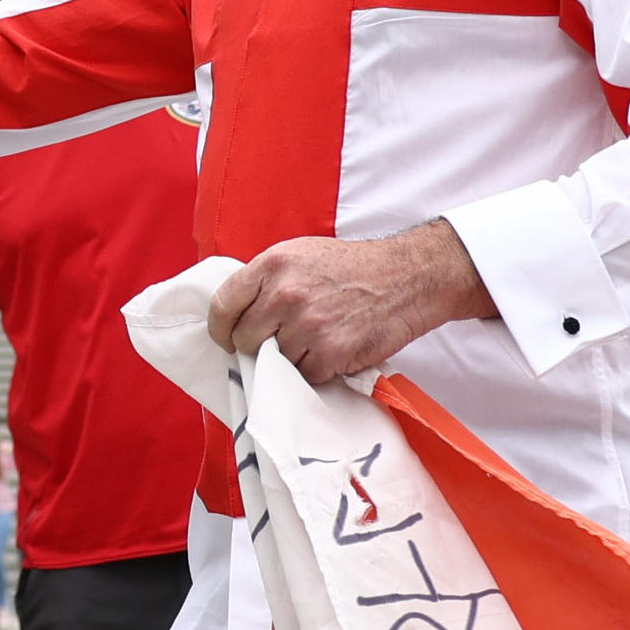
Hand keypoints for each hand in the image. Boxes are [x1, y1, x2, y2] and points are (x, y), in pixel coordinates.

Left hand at [205, 222, 497, 388]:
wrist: (407, 277)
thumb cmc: (352, 267)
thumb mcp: (301, 254)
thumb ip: (265, 280)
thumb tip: (233, 316)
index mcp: (272, 264)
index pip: (222, 307)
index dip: (221, 329)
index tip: (228, 338)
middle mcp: (285, 294)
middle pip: (244, 340)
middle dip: (257, 345)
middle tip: (279, 339)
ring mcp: (307, 325)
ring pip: (274, 361)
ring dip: (291, 358)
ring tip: (315, 338)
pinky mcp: (330, 353)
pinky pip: (305, 375)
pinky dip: (316, 369)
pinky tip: (333, 348)